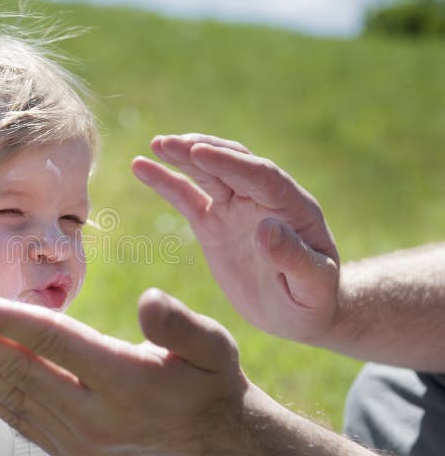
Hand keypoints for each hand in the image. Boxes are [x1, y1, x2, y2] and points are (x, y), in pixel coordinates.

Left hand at [0, 290, 248, 455]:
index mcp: (124, 381)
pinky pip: (18, 420)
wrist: (213, 439)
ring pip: (12, 396)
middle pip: (19, 370)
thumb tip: (146, 302)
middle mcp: (94, 416)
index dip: (2, 320)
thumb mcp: (213, 345)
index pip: (51, 342)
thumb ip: (180, 324)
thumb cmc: (209, 379)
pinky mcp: (70, 449)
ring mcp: (78, 439)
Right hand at [133, 134, 339, 342]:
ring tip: (155, 145)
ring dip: (182, 157)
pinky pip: (186, 197)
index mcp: (293, 207)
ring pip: (206, 174)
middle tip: (169, 143)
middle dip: (201, 152)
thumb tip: (267, 230)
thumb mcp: (313, 285)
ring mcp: (235, 208)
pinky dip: (165, 181)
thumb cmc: (313, 300)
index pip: (260, 176)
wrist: (296, 312)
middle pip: (231, 165)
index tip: (200, 153)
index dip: (230, 163)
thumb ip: (295, 258)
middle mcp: (262, 199)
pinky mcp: (213, 222)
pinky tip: (141, 166)